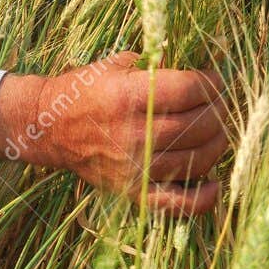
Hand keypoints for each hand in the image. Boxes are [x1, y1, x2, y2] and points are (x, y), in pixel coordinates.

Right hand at [0, 50, 231, 215]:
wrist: (49, 127)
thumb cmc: (85, 90)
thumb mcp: (116, 65)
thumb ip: (155, 65)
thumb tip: (197, 67)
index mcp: (128, 96)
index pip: (189, 89)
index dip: (211, 82)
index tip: (214, 78)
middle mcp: (134, 133)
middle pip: (198, 124)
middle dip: (218, 110)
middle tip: (219, 102)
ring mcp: (134, 166)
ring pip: (197, 158)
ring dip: (217, 142)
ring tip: (216, 130)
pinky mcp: (133, 191)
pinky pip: (178, 203)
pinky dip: (203, 197)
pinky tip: (214, 181)